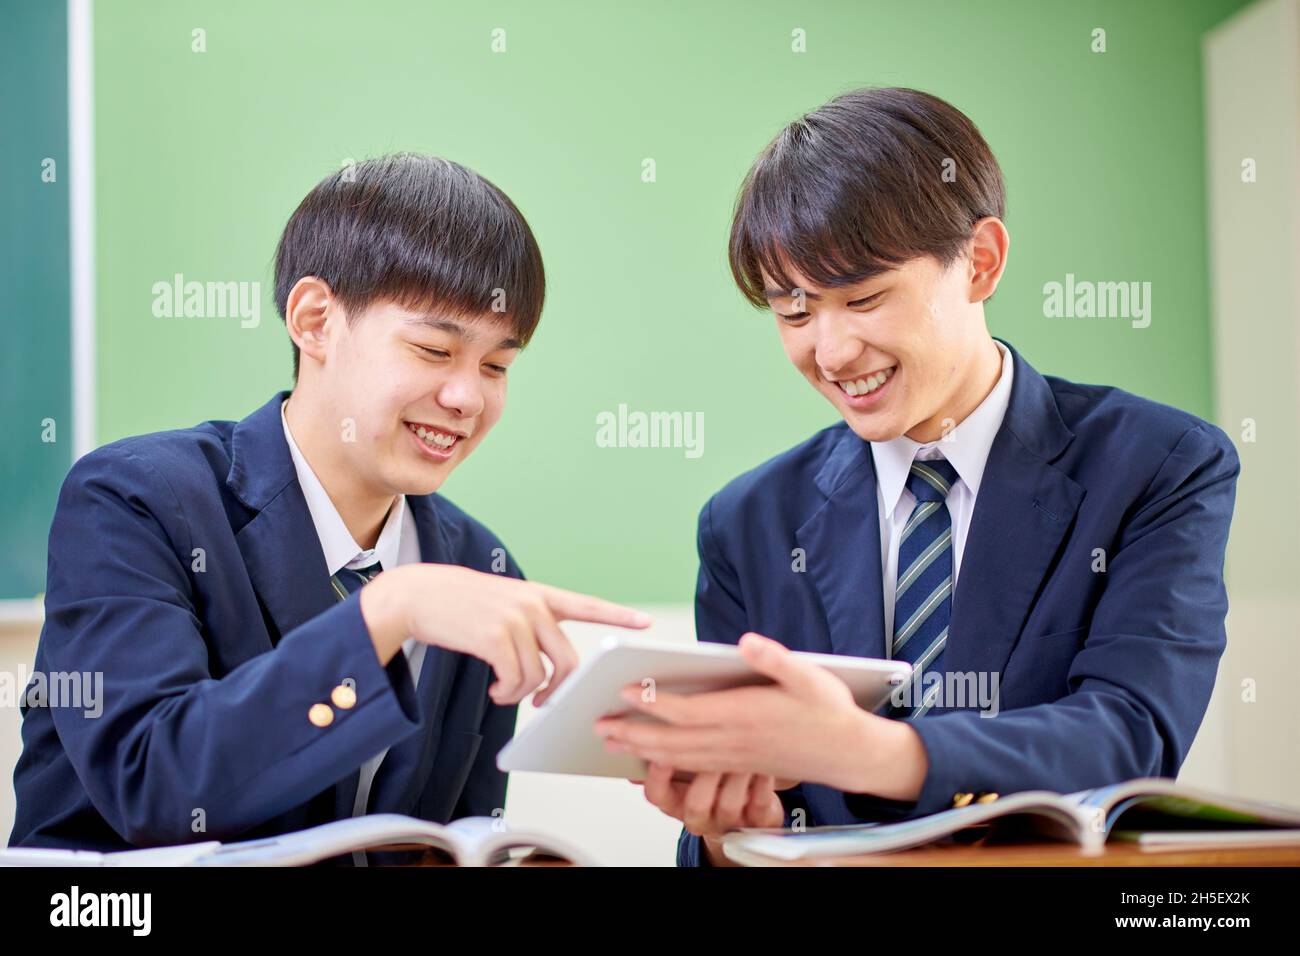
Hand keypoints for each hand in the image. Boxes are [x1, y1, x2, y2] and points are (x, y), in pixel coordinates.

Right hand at [360, 564, 651, 704]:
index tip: (645, 623)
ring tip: (504, 691)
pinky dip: (507, 694)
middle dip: (560, 688)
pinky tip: (495, 689)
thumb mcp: (499, 602)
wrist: (415, 596)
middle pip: (568, 658)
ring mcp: (515, 619)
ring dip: (523, 694)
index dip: (618, 615)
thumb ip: (526, 623)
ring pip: (540, 675)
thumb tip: (542, 668)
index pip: (586, 604)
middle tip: (545, 702)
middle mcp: (532, 604)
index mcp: (537, 594)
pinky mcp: (496, 637)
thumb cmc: (454, 605)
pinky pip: (516, 681)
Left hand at [597, 632, 927, 797]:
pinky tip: (648, 757)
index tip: (624, 688)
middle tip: (598, 725)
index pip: (688, 710)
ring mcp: (733, 756)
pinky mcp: (736, 764)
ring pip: (677, 758)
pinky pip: (692, 768)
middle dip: (632, 734)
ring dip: (641, 751)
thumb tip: (747, 642)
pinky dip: (664, 764)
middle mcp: (734, 741)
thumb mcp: (811, 675)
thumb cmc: (828, 710)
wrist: (848, 752)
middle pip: (672, 741)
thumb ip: (776, 659)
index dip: (653, 701)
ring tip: (611, 742)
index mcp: (745, 715)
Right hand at [634, 763, 786, 865]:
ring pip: (728, 805)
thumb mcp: (684, 765)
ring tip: (743, 754)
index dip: (658, 776)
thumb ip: (666, 748)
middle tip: (713, 748)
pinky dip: (762, 784)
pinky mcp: (756, 821)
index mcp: (675, 801)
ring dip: (736, 777)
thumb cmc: (712, 777)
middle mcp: (699, 815)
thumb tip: (641, 724)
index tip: (663, 755)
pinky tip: (763, 767)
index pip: (656, 794)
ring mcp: (728, 820)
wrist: (745, 808)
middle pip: (695, 802)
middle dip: (706, 774)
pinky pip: (759, 806)